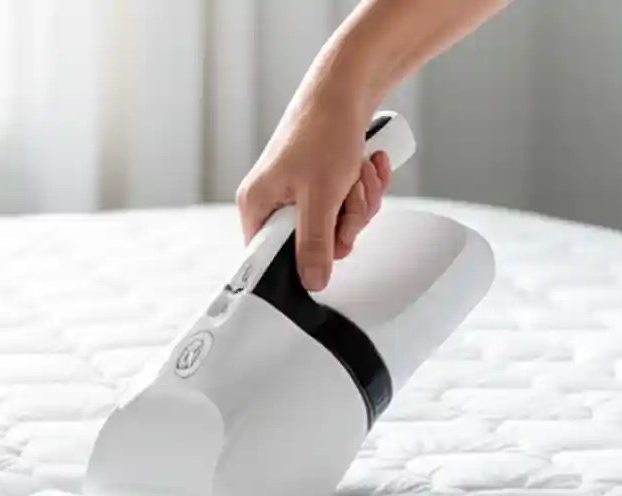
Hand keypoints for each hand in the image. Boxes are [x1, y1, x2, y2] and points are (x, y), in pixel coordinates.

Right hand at [236, 90, 391, 291]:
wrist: (346, 86)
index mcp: (257, 205)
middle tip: (348, 195)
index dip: (304, 258)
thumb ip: (316, 245)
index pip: (269, 258)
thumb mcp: (321, 197)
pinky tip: (365, 164)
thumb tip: (312, 283)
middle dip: (344, 220)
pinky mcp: (319, 180)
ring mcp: (297, 190)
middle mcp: (272, 199)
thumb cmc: (324, 130)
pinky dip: (362, 187)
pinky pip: (346, 203)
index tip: (328, 243)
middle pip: (312, 243)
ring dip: (359, 201)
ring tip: (357, 172)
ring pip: (335, 223)